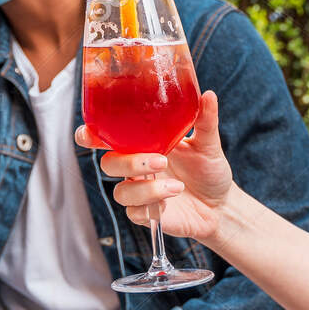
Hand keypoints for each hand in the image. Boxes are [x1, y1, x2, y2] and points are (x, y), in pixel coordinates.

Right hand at [75, 90, 233, 242]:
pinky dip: (151, 205)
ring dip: (146, 188)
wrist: (221, 205)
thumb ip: (205, 121)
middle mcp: (135, 168)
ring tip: (176, 186)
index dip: (89, 135)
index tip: (87, 133)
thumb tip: (209, 95)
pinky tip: (171, 199)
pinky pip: (134, 212)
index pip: (106, 138)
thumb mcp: (209, 143)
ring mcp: (138, 192)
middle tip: (160, 161)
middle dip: (129, 163)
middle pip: (108, 164)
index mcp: (142, 144)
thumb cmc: (210, 170)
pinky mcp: (145, 214)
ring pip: (120, 191)